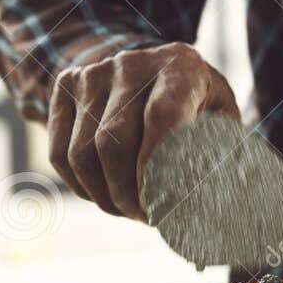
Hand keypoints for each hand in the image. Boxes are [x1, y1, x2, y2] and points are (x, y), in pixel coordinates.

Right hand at [47, 42, 238, 219]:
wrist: (154, 69)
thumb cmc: (197, 106)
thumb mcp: (220, 123)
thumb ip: (221, 160)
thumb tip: (215, 215)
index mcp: (180, 67)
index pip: (161, 116)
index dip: (157, 168)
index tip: (162, 206)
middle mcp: (131, 63)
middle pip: (113, 141)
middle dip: (128, 194)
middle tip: (148, 219)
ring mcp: (93, 72)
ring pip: (82, 153)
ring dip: (105, 197)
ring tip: (130, 211)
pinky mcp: (66, 86)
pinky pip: (61, 153)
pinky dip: (81, 187)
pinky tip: (105, 196)